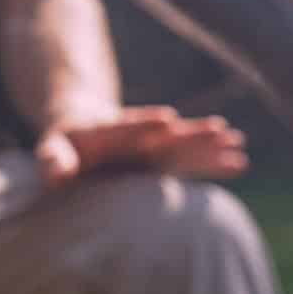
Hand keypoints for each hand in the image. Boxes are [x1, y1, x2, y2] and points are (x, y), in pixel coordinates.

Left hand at [34, 105, 248, 185]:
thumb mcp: (51, 149)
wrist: (84, 129)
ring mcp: (154, 146)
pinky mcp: (163, 159)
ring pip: (185, 144)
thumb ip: (54, 161)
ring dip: (209, 143)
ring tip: (238, 139)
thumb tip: (58, 174)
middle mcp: (138, 136)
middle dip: (190, 132)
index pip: (127, 126)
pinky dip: (213, 162)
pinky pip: (191, 162)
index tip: (168, 119)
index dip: (145, 123)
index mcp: (109, 131)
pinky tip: (240, 162)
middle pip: (166, 133)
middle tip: (217, 127)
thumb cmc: (63, 146)